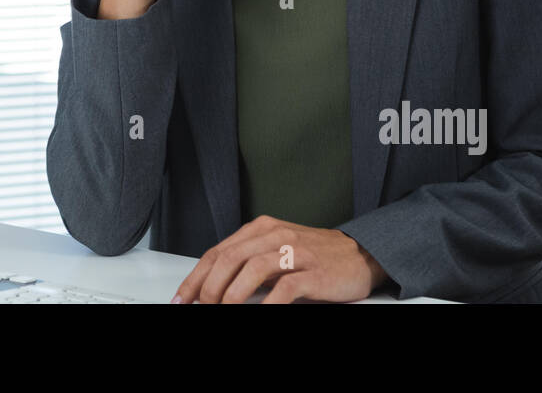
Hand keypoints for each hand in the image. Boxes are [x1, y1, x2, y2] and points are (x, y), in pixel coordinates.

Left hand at [171, 215, 388, 303]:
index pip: (218, 252)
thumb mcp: (276, 251)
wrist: (360, 254)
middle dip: (209, 288)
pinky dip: (269, 304)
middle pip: (230, 258)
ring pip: (252, 269)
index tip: (182, 298)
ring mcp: (295, 251)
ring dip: (232, 294)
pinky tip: (260, 313)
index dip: (196, 277)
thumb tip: (213, 286)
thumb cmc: (315, 256)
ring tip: (223, 311)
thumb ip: (248, 261)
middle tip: (202, 307)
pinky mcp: (314, 270)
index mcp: (260, 228)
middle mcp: (274, 235)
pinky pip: (285, 287)